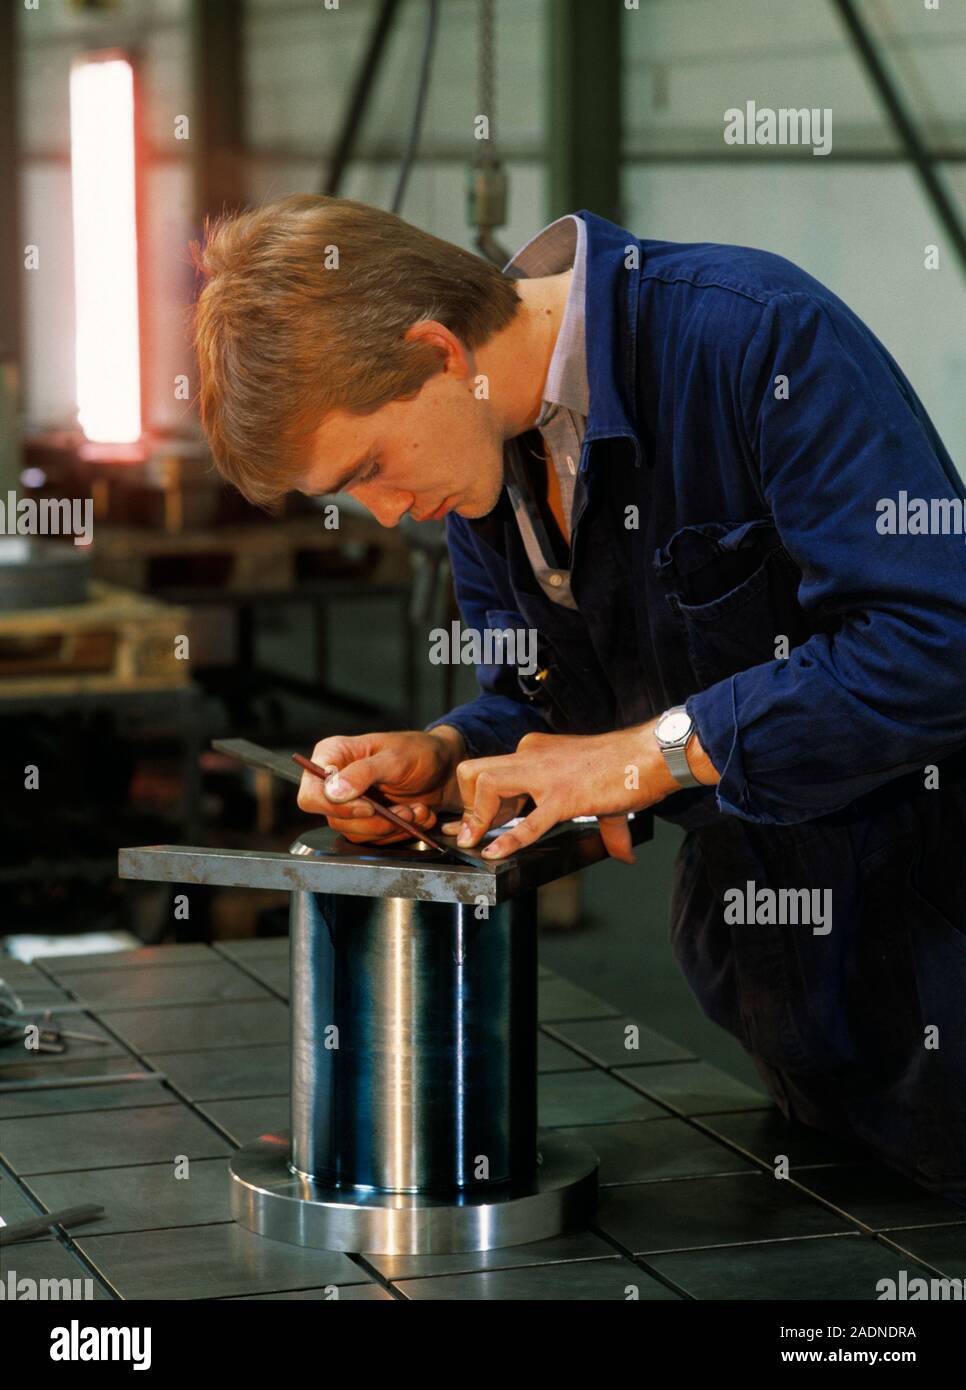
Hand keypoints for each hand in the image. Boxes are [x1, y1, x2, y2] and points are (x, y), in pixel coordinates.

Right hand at [295, 726, 465, 844]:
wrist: (444, 768)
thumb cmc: (419, 751)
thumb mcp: (395, 758)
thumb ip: (363, 773)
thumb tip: (333, 792)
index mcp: (332, 756)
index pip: (311, 794)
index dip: (335, 807)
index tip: (368, 806)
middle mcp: (335, 782)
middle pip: (334, 819)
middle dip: (374, 820)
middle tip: (405, 811)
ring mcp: (351, 803)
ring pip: (355, 833)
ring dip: (391, 827)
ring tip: (416, 811)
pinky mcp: (367, 820)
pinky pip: (374, 839)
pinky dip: (399, 832)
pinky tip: (417, 816)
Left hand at [441, 720, 717, 861]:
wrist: (655, 754)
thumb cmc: (632, 770)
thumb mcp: (606, 797)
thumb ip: (607, 827)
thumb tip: (622, 855)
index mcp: (536, 751)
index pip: (491, 772)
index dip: (477, 802)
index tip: (469, 825)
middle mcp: (533, 756)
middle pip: (474, 772)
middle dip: (465, 805)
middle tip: (465, 834)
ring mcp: (546, 775)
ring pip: (488, 785)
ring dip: (476, 817)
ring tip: (474, 844)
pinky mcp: (564, 796)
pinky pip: (527, 821)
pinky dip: (508, 839)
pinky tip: (496, 854)